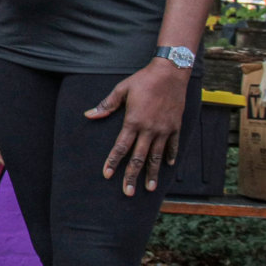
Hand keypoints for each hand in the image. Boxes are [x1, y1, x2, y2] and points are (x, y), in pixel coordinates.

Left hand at [86, 59, 188, 195]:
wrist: (170, 72)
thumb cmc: (143, 80)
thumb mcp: (121, 90)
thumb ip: (106, 105)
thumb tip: (89, 115)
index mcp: (133, 121)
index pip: (121, 147)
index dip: (113, 162)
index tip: (108, 175)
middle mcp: (149, 129)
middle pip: (139, 158)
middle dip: (132, 176)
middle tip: (128, 192)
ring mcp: (164, 129)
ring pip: (157, 157)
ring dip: (152, 173)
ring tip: (149, 188)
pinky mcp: (176, 126)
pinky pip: (173, 145)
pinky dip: (170, 156)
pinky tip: (168, 166)